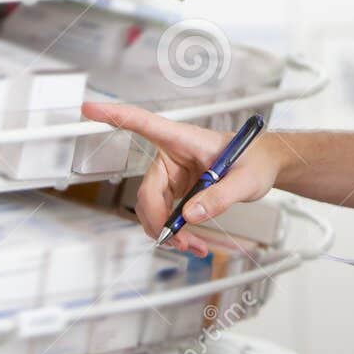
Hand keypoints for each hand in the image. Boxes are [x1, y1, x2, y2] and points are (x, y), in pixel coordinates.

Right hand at [80, 102, 287, 256]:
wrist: (264, 167)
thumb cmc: (256, 160)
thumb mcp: (245, 179)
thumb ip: (220, 196)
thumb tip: (191, 215)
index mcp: (184, 139)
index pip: (144, 123)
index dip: (115, 115)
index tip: (89, 107)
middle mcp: (172, 156)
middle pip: (148, 191)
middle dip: (159, 220)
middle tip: (179, 241)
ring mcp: (172, 175)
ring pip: (153, 209)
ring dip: (168, 232)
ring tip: (193, 246)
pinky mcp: (176, 191)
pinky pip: (165, 215)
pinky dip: (176, 233)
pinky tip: (193, 242)